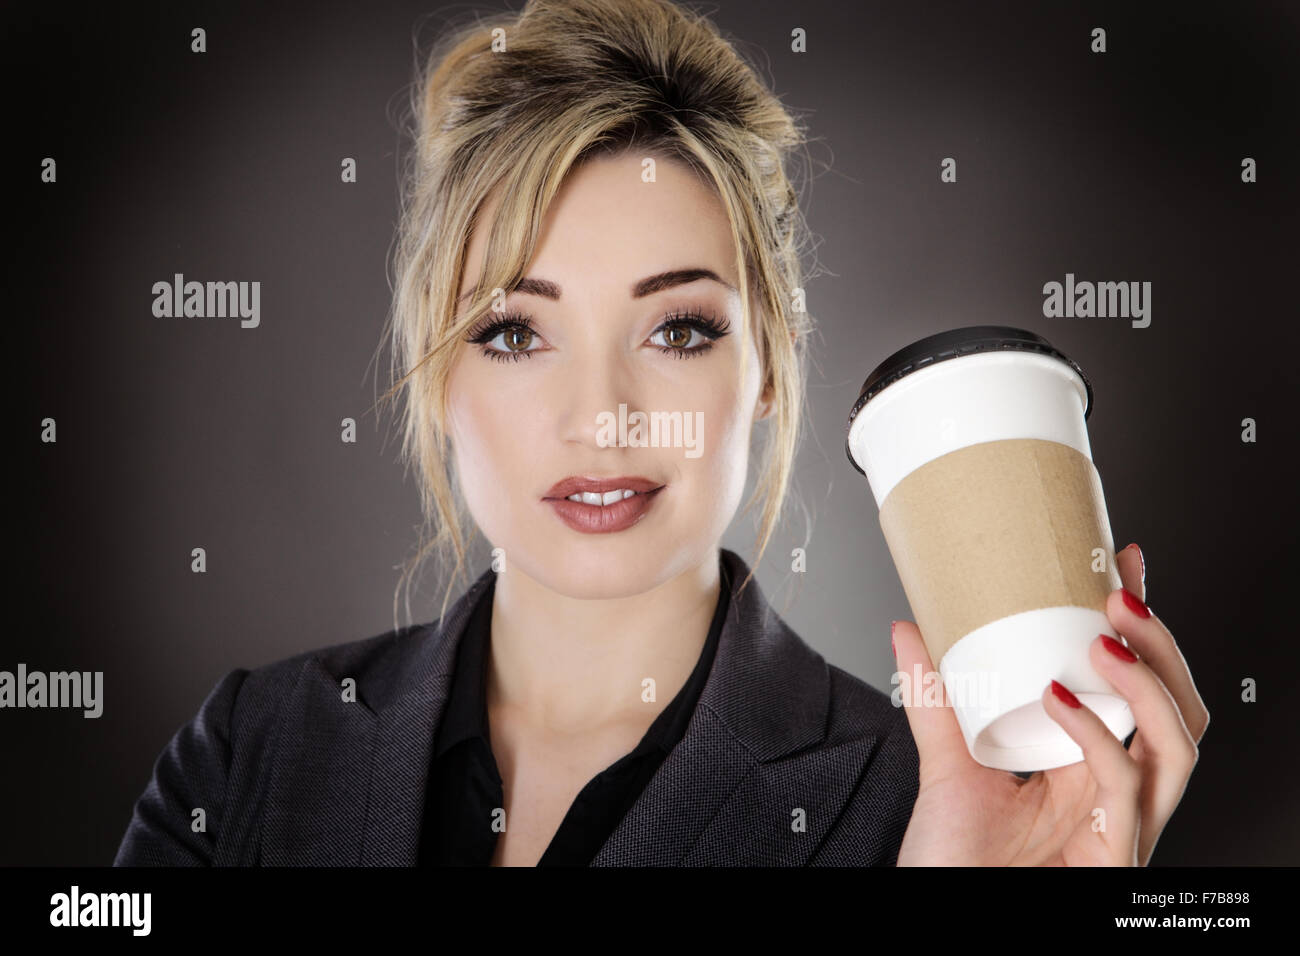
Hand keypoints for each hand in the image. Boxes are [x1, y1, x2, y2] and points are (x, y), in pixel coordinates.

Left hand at [893, 543, 1208, 865]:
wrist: (943, 915)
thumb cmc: (953, 866)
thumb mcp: (945, 766)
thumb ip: (934, 699)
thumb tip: (910, 629)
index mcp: (1090, 766)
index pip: (1135, 687)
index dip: (1141, 627)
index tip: (1120, 564)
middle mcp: (1116, 794)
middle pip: (1178, 711)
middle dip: (1160, 644)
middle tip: (1117, 595)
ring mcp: (1120, 826)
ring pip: (1178, 747)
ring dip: (1148, 681)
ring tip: (1102, 636)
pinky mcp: (1110, 857)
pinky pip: (1125, 790)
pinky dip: (1098, 736)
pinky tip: (1059, 699)